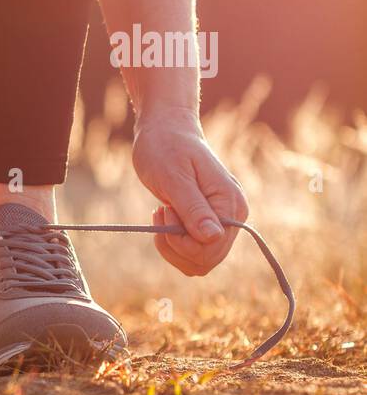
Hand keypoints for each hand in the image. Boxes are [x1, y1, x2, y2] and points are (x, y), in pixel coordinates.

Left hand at [132, 109, 248, 275]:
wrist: (165, 132)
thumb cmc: (166, 148)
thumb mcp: (174, 178)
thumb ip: (193, 208)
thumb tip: (212, 238)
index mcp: (231, 204)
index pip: (211, 248)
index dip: (182, 243)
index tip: (165, 213)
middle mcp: (233, 216)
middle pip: (207, 260)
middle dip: (176, 246)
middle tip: (161, 213)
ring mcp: (221, 222)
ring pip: (199, 262)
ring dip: (172, 247)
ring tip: (162, 214)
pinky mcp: (206, 224)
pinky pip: (192, 253)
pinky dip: (172, 245)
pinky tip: (164, 219)